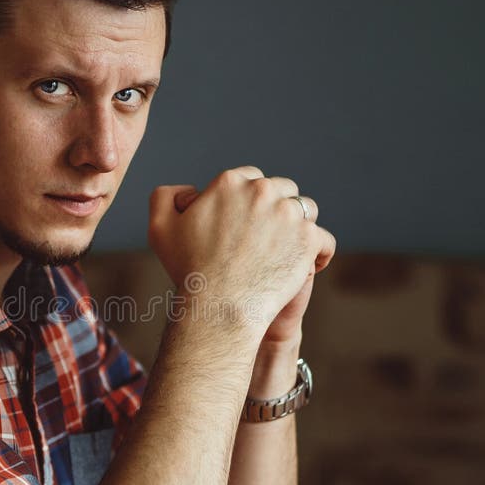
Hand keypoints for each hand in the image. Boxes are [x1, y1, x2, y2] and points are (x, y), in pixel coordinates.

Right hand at [148, 168, 334, 338]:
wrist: (218, 305)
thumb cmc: (189, 269)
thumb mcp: (160, 227)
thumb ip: (166, 197)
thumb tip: (187, 191)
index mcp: (230, 182)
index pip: (250, 179)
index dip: (247, 201)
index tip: (245, 223)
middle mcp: (262, 191)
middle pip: (280, 190)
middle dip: (275, 209)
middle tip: (265, 238)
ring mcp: (288, 214)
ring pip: (305, 210)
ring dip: (298, 225)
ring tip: (287, 249)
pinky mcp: (308, 239)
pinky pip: (324, 241)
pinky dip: (319, 252)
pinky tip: (309, 265)